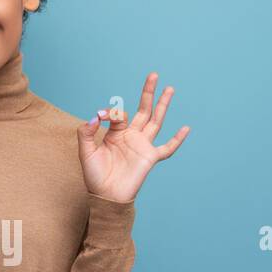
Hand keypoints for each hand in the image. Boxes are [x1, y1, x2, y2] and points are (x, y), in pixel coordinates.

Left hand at [78, 72, 189, 201]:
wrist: (106, 196)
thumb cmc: (95, 176)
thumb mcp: (85, 152)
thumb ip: (85, 133)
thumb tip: (95, 116)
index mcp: (116, 133)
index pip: (119, 114)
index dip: (111, 111)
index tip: (102, 116)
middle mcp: (131, 136)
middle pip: (143, 110)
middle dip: (148, 93)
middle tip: (153, 75)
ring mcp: (143, 146)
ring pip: (156, 121)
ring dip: (163, 105)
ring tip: (170, 88)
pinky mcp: (150, 157)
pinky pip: (167, 148)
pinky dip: (177, 139)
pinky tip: (186, 128)